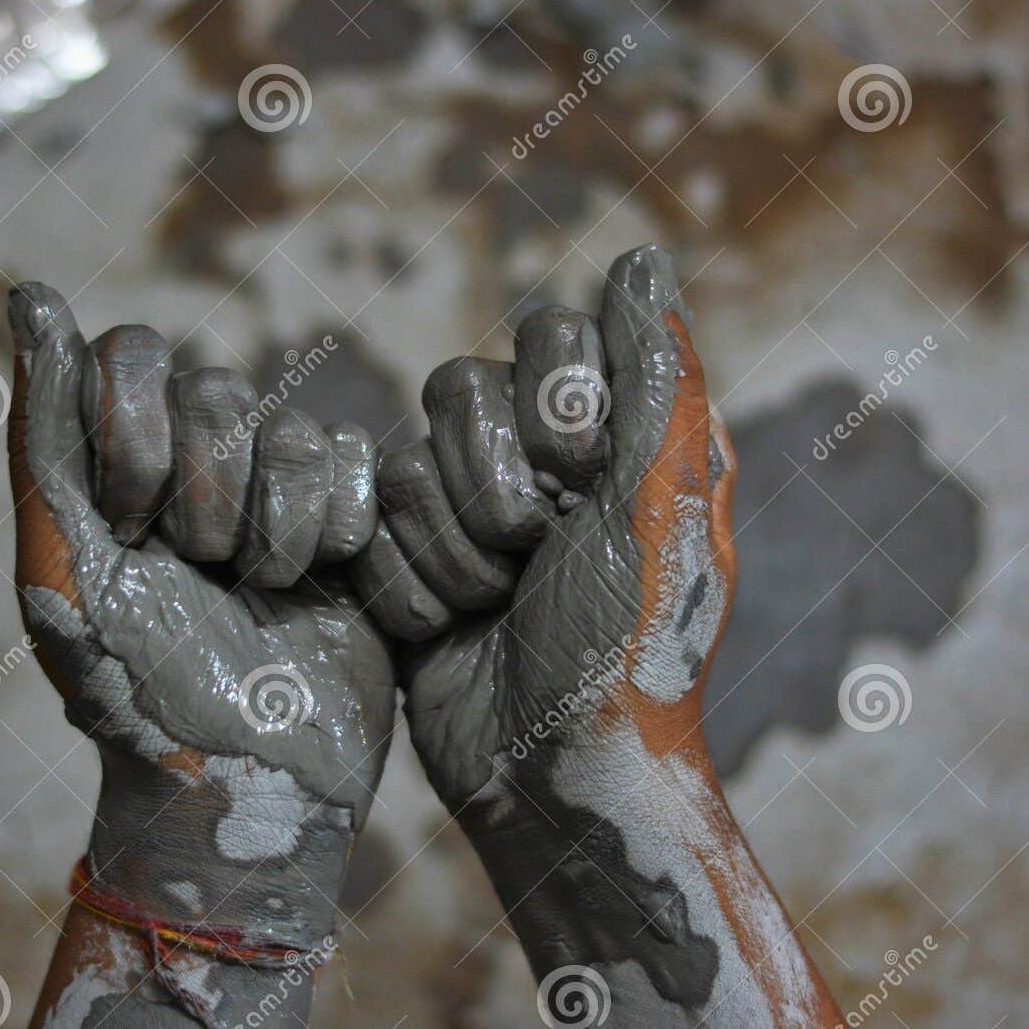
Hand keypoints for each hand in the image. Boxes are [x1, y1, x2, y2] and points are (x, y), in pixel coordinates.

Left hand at [4, 286, 393, 1028]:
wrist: (250, 786)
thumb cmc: (139, 692)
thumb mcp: (67, 566)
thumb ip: (45, 434)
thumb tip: (30, 293)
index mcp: (115, 471)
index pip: (135, 356)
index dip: (141, 430)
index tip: (131, 524)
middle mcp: (193, 471)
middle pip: (222, 390)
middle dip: (211, 497)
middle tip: (199, 575)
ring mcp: (274, 495)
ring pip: (298, 430)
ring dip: (278, 527)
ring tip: (263, 597)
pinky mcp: (346, 525)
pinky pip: (361, 462)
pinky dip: (339, 530)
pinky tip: (322, 588)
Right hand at [386, 246, 851, 1028]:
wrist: (548, 772)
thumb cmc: (623, 646)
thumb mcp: (658, 504)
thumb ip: (651, 375)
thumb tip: (643, 256)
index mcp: (615, 438)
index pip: (546, 337)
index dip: (547, 398)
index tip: (579, 469)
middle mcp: (538, 464)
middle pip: (458, 390)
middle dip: (491, 488)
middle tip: (535, 555)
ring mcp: (466, 513)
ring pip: (405, 460)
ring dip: (449, 546)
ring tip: (493, 603)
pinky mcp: (407, 562)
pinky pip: (370, 523)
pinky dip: (410, 584)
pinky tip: (449, 629)